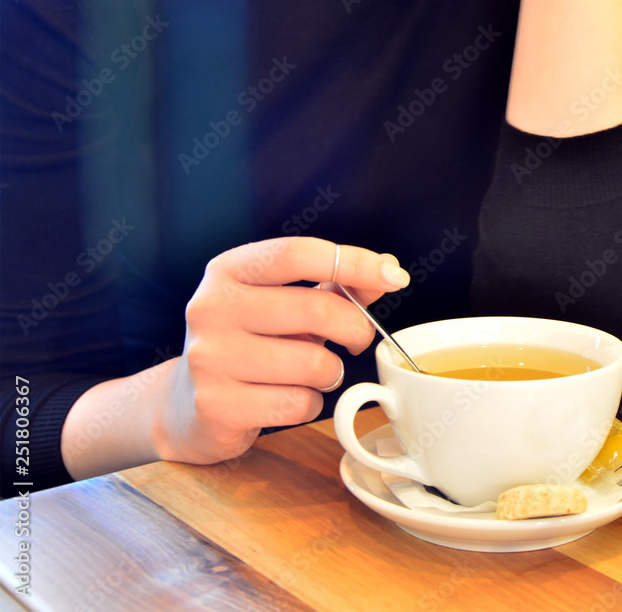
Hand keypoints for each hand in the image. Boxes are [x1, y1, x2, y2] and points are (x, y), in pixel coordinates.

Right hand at [155, 237, 409, 464]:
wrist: (188, 404)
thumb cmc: (250, 345)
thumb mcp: (285, 306)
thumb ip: (334, 286)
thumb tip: (388, 271)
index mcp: (228, 271)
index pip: (298, 253)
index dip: (354, 261)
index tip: (394, 277)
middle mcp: (211, 308)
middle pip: (316, 309)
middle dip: (355, 328)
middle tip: (358, 339)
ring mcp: (210, 358)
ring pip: (314, 363)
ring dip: (330, 373)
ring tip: (311, 374)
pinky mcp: (217, 406)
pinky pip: (298, 404)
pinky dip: (308, 405)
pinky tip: (285, 400)